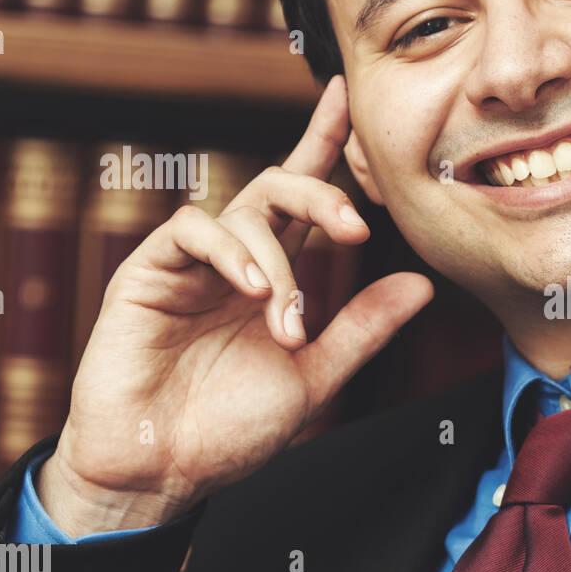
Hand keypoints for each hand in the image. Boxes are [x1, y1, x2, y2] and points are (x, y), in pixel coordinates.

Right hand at [37, 76, 433, 535]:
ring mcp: (190, 265)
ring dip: (279, 262)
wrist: (161, 473)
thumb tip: (423, 285)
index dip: (322, 143)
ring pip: (243, 212)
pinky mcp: (147, 273)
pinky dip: (231, 252)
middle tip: (355, 227)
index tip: (348, 98)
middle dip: (320, 194)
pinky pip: (191, 229)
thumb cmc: (230, 430)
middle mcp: (234, 261)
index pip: (301, 198)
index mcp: (274, 276)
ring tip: (286, 322)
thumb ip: (363, 329)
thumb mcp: (313, 377)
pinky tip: (254, 291)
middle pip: (278, 188)